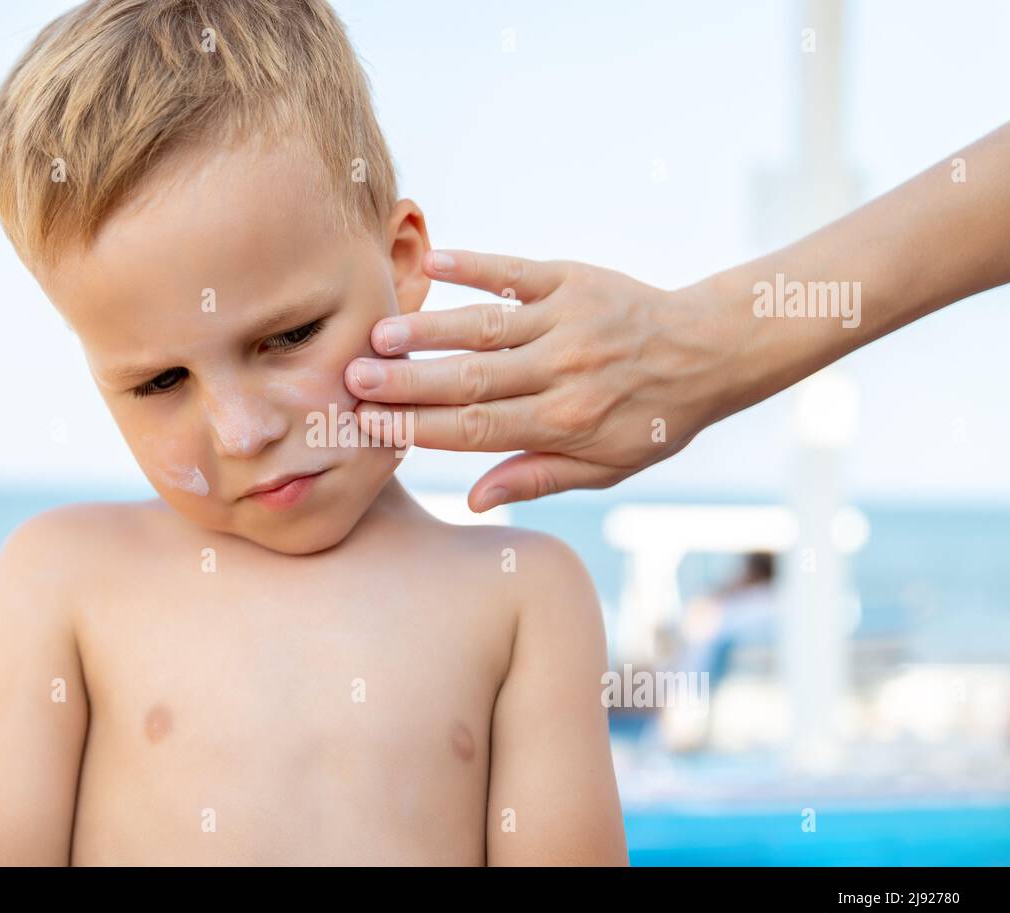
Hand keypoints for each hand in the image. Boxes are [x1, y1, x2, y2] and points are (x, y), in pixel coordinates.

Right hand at [346, 250, 734, 510]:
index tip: (370, 425)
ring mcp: (566, 321)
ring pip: (484, 327)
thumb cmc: (651, 420)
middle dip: (408, 382)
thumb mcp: (606, 468)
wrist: (708, 351)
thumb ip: (536, 479)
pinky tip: (433, 263)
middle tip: (353, 380)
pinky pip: (515, 272)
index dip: (419, 428)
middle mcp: (562, 372)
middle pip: (470, 379)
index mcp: (565, 423)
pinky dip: (475, 265)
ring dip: (428, 330)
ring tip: (379, 335)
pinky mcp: (572, 279)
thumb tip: (473, 500)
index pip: (477, 429)